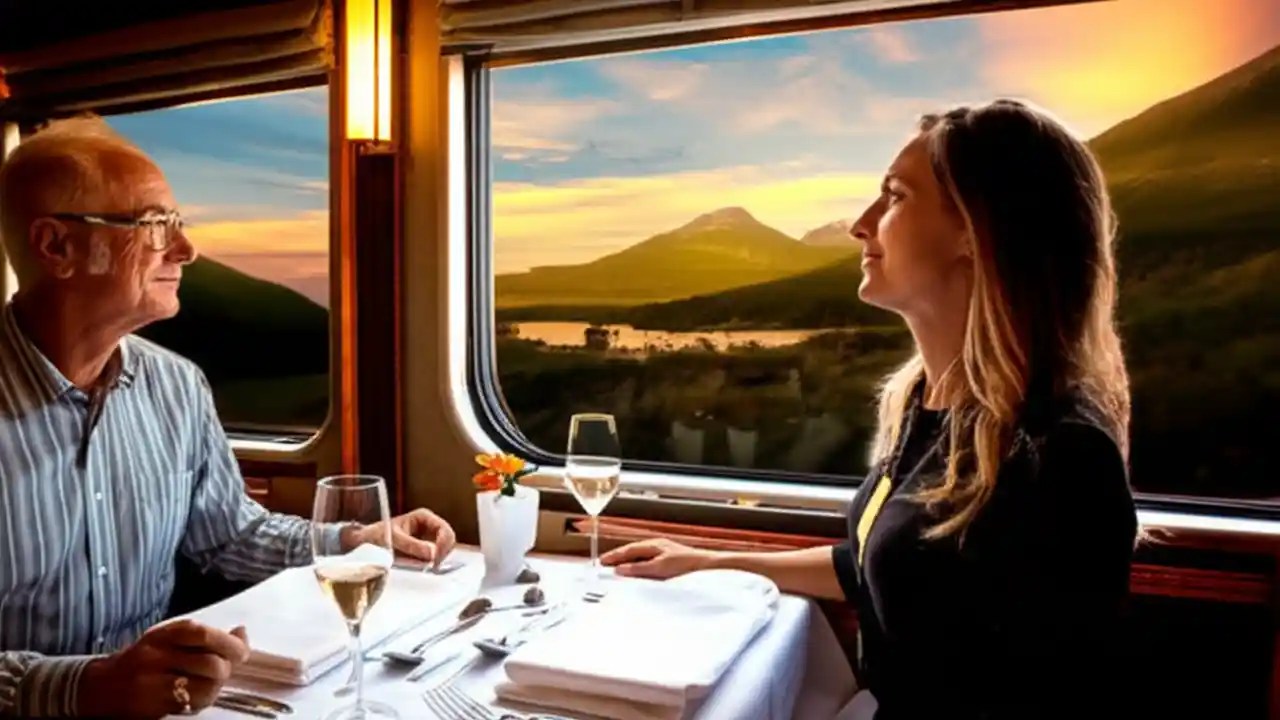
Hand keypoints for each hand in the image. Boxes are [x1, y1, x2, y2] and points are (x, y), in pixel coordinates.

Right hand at [79, 619, 249, 717]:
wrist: (100, 687)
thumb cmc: (144, 661)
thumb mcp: (169, 641)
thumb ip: (206, 637)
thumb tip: (242, 633)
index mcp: (164, 634)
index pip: (204, 634)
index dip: (231, 644)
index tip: (242, 651)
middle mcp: (156, 655)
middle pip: (210, 664)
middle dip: (225, 670)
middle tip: (221, 673)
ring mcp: (152, 682)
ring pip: (204, 688)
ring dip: (215, 689)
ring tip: (207, 687)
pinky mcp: (150, 706)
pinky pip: (189, 706)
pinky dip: (200, 702)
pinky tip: (193, 699)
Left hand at [344, 508, 456, 568]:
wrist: (360, 544)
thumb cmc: (374, 535)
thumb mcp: (393, 538)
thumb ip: (412, 545)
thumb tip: (432, 555)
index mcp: (424, 517)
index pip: (445, 530)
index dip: (445, 545)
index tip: (436, 559)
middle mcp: (428, 528)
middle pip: (448, 541)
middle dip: (442, 554)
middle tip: (433, 568)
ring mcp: (426, 541)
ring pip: (443, 552)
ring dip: (437, 561)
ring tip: (426, 570)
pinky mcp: (421, 554)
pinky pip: (433, 561)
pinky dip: (431, 566)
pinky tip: (424, 571)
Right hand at [599, 538, 718, 579]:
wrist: (707, 567)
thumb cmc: (686, 565)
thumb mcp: (659, 568)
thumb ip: (639, 568)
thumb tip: (620, 569)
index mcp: (653, 545)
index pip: (628, 550)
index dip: (614, 556)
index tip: (601, 562)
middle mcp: (657, 546)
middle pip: (633, 551)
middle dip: (618, 558)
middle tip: (604, 564)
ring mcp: (664, 553)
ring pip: (640, 556)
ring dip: (628, 562)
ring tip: (616, 570)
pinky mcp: (670, 561)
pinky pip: (648, 562)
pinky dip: (638, 566)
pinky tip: (637, 573)